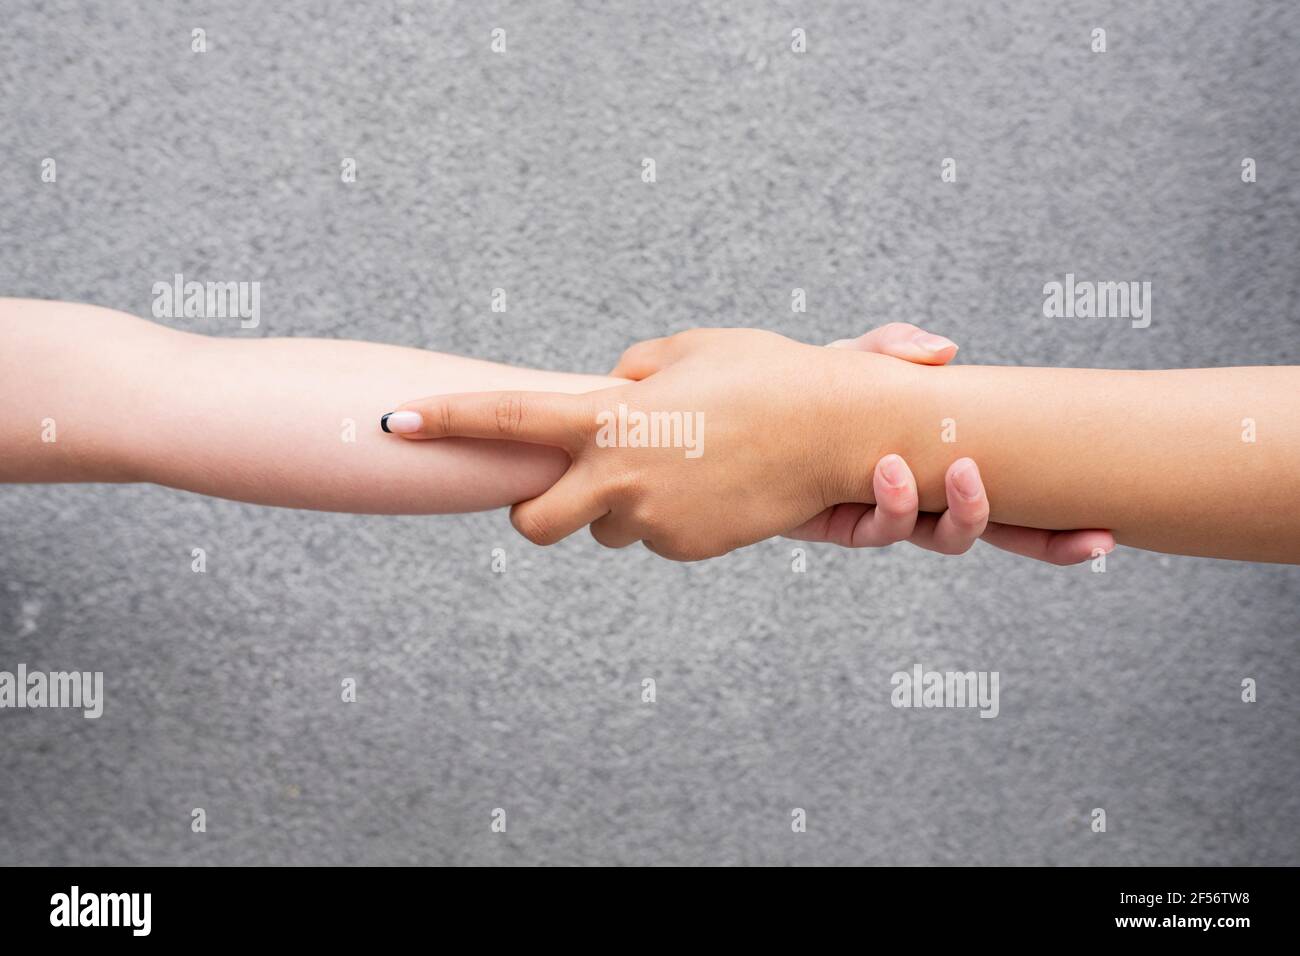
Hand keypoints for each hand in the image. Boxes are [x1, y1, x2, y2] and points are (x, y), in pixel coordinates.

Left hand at [383, 328, 893, 559]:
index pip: (509, 418)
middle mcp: (619, 475)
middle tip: (564, 493)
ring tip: (682, 470)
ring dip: (621, 509)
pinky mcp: (687, 547)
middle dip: (536, 516)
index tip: (396, 422)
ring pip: (606, 531)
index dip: (447, 420)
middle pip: (534, 526)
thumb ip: (632, 371)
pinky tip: (713, 489)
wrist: (836, 431)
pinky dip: (670, 519)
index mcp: (609, 416)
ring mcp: (652, 520)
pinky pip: (656, 538)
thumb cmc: (764, 376)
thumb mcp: (690, 349)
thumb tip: (609, 388)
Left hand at [794, 323, 1115, 564]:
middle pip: (1000, 533)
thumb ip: (892, 351)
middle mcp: (925, 496)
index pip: (1016, 496)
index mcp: (945, 461)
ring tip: (961, 471)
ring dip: (965, 512)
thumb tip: (947, 350)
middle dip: (1046, 543)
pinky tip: (887, 469)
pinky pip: (878, 531)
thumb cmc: (807, 395)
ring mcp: (887, 515)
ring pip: (945, 539)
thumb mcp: (853, 363)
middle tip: (1085, 535)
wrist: (741, 423)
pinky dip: (891, 505)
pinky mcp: (843, 524)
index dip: (1059, 525)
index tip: (1108, 535)